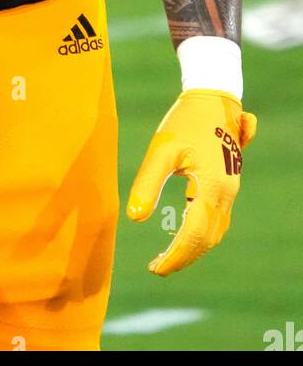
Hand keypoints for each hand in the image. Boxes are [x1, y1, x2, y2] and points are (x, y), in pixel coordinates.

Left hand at [127, 89, 256, 275]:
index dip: (175, 256)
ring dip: (194, 247)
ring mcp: (230, 188)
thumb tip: (135, 217)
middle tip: (157, 267)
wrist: (213, 97)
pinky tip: (183, 233)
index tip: (155, 268)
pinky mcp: (227, 181)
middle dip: (184, 256)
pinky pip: (217, 218)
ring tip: (168, 256)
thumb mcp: (162, 149)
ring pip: (215, 230)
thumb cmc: (185, 121)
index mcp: (212, 188)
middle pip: (208, 237)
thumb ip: (149, 183)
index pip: (194, 234)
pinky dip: (201, 232)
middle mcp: (227, 192)